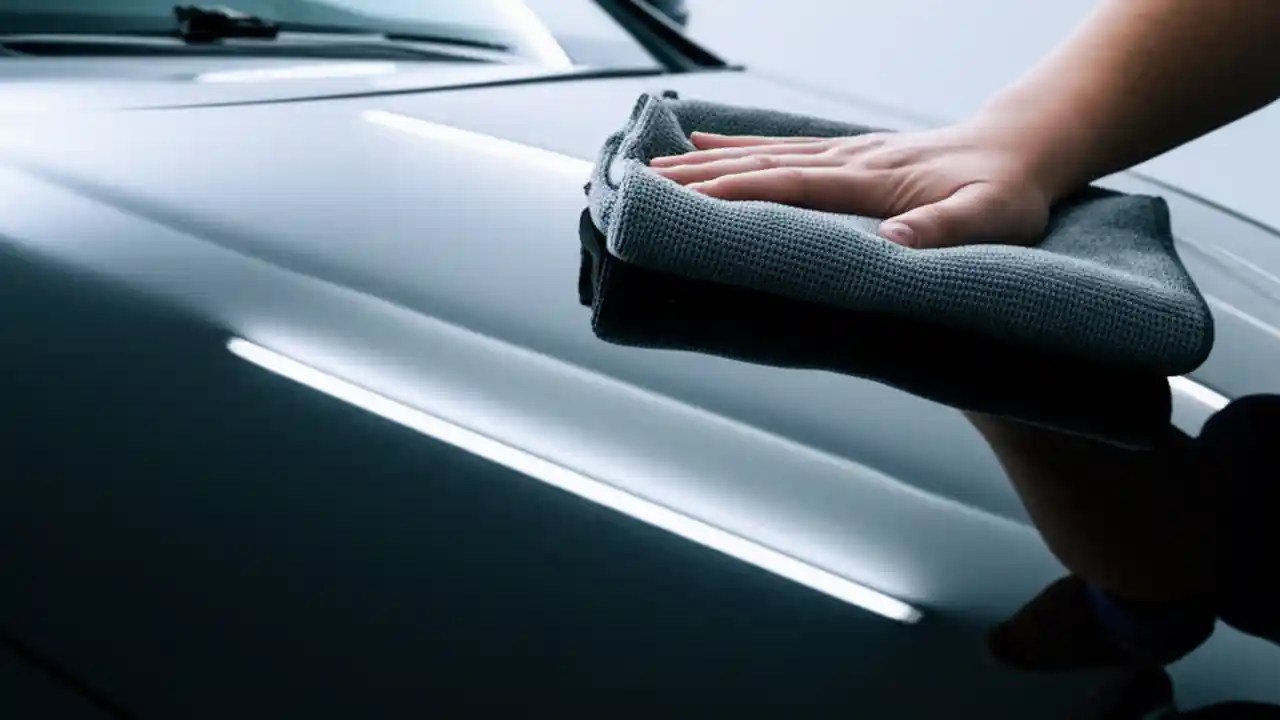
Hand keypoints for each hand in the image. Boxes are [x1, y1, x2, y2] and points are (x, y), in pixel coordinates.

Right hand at [649, 124, 1054, 248]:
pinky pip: (780, 148)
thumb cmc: (1008, 190)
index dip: (730, 191)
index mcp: (870, 180)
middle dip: (695, 175)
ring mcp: (845, 153)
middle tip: (638, 182)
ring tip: (654, 165)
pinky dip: (738, 147)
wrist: (1024, 145)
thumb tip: (890, 244)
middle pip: (757, 164)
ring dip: (705, 161)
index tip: (678, 198)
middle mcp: (847, 160)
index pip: (785, 183)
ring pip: (760, 153)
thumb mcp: (990, 217)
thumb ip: (942, 229)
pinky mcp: (849, 154)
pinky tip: (709, 144)